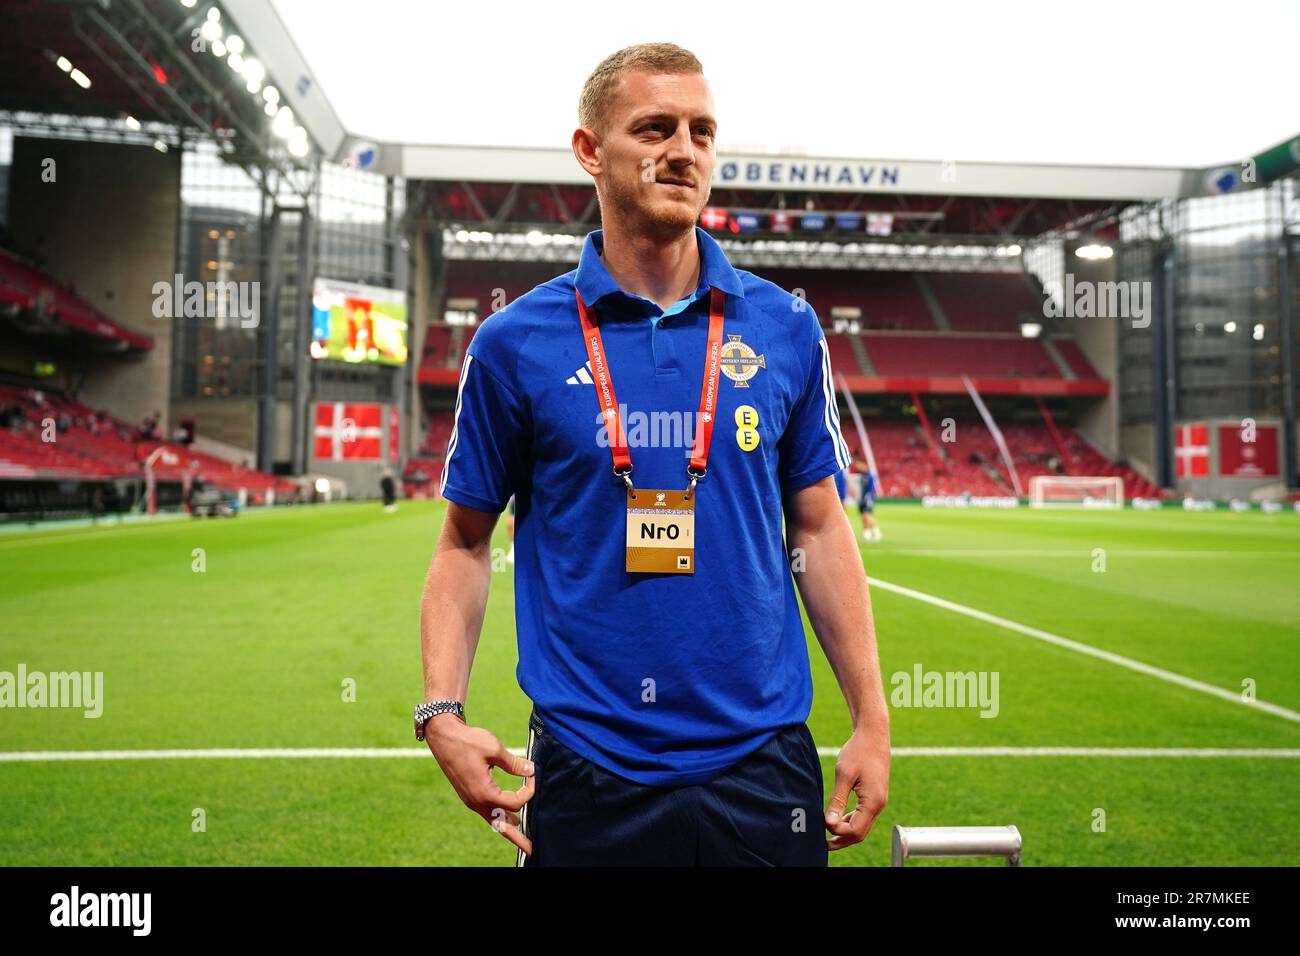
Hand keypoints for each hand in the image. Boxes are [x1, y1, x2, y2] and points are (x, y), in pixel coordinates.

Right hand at [425, 713, 535, 855]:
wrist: (444, 738)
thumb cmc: (468, 741)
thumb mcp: (494, 749)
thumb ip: (514, 764)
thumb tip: (531, 770)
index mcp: (484, 793)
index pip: (515, 802)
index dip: (529, 790)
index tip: (532, 774)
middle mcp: (476, 802)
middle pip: (502, 826)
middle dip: (517, 838)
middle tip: (531, 850)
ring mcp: (471, 800)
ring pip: (493, 820)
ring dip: (508, 829)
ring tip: (522, 840)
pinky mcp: (469, 795)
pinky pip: (486, 812)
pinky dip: (498, 818)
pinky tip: (507, 819)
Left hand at [824, 726, 889, 850]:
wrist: (873, 734)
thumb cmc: (858, 751)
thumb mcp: (844, 775)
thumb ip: (837, 800)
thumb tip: (829, 823)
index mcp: (873, 802)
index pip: (855, 830)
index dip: (837, 832)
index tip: (821, 824)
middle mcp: (879, 805)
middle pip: (860, 833)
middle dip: (842, 840)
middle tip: (823, 844)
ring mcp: (879, 801)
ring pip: (863, 826)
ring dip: (846, 832)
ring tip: (827, 834)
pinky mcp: (875, 796)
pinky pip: (864, 816)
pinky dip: (851, 821)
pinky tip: (838, 819)